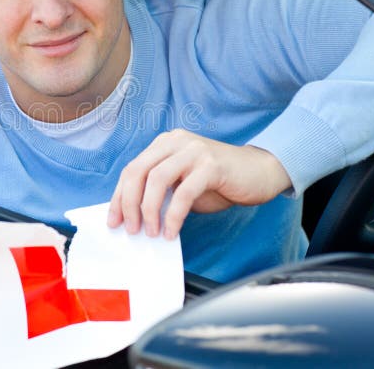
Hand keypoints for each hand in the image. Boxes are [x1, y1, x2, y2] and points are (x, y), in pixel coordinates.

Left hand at [107, 129, 290, 239]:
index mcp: (164, 144)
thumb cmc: (219, 181)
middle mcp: (176, 142)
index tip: (114, 220)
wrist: (260, 172)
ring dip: (149, 210)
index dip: (119, 197)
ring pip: (156, 179)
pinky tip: (172, 230)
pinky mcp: (211, 165)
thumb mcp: (183, 185)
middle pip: (138, 171)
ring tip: (151, 232)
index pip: (132, 169)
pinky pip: (183, 192)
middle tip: (131, 229)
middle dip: (129, 204)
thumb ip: (161, 193)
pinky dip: (173, 215)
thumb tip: (135, 218)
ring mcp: (193, 150)